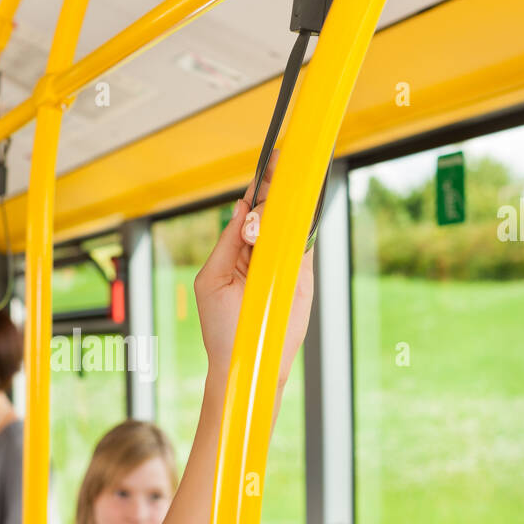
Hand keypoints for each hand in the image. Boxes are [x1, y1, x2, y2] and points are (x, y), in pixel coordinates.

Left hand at [193, 149, 314, 384]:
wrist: (247, 363)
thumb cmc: (223, 327)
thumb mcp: (213, 280)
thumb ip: (227, 244)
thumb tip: (239, 207)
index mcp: (236, 251)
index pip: (248, 213)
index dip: (259, 189)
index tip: (267, 164)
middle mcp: (260, 254)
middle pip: (272, 214)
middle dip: (278, 187)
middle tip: (284, 160)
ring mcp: (282, 265)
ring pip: (290, 226)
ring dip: (294, 202)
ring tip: (297, 176)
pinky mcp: (301, 278)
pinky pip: (306, 246)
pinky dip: (309, 226)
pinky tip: (310, 205)